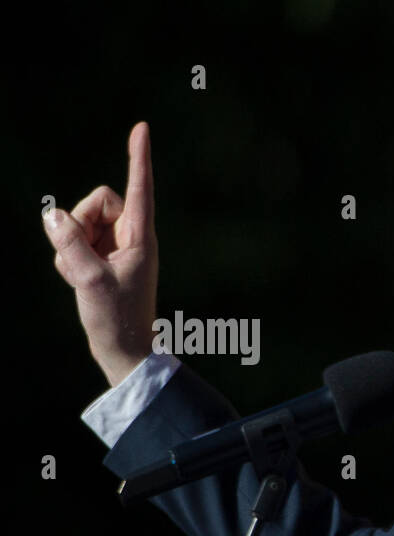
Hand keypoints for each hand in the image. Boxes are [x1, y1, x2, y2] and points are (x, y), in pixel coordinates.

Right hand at [42, 122, 158, 387]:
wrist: (122, 351)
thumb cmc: (117, 320)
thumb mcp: (89, 281)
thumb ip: (70, 244)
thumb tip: (53, 214)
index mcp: (141, 238)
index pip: (138, 189)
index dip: (138, 157)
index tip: (142, 127)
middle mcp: (131, 237)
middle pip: (98, 201)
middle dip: (81, 221)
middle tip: (83, 257)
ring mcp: (115, 247)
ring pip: (80, 222)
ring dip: (72, 246)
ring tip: (84, 277)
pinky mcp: (100, 259)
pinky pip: (72, 242)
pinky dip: (68, 261)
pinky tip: (80, 283)